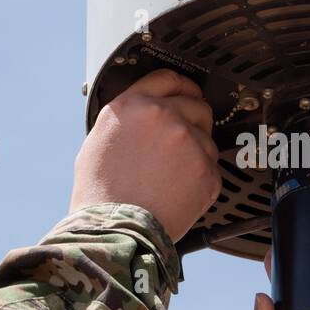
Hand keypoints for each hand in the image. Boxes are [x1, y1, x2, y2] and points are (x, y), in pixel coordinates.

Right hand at [70, 68, 220, 242]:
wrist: (115, 230)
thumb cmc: (100, 194)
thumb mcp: (97, 142)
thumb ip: (126, 119)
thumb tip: (142, 116)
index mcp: (131, 106)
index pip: (167, 79)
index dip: (179, 86)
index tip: (185, 93)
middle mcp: (161, 116)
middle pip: (196, 104)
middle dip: (192, 120)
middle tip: (179, 143)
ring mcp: (187, 141)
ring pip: (207, 136)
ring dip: (196, 150)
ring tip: (171, 175)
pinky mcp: (206, 169)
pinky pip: (212, 167)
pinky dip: (200, 178)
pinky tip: (177, 191)